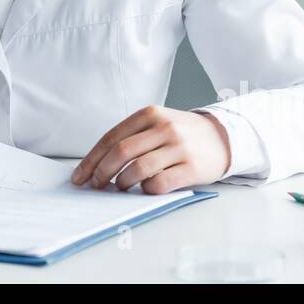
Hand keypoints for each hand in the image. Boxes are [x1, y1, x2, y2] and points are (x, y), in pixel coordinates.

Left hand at [71, 106, 229, 193]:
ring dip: (122, 183)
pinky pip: (160, 183)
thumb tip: (98, 163)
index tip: (80, 176)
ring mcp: (179, 147)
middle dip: (102, 172)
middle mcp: (164, 127)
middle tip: (96, 185)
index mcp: (149, 114)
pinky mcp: (192, 167)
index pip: (111, 138)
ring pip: (138, 169)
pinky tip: (145, 189)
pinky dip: (146, 190)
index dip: (92, 159)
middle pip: (121, 152)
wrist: (222, 137)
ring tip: (121, 187)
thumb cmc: (181, 134)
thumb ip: (132, 137)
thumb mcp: (157, 124)